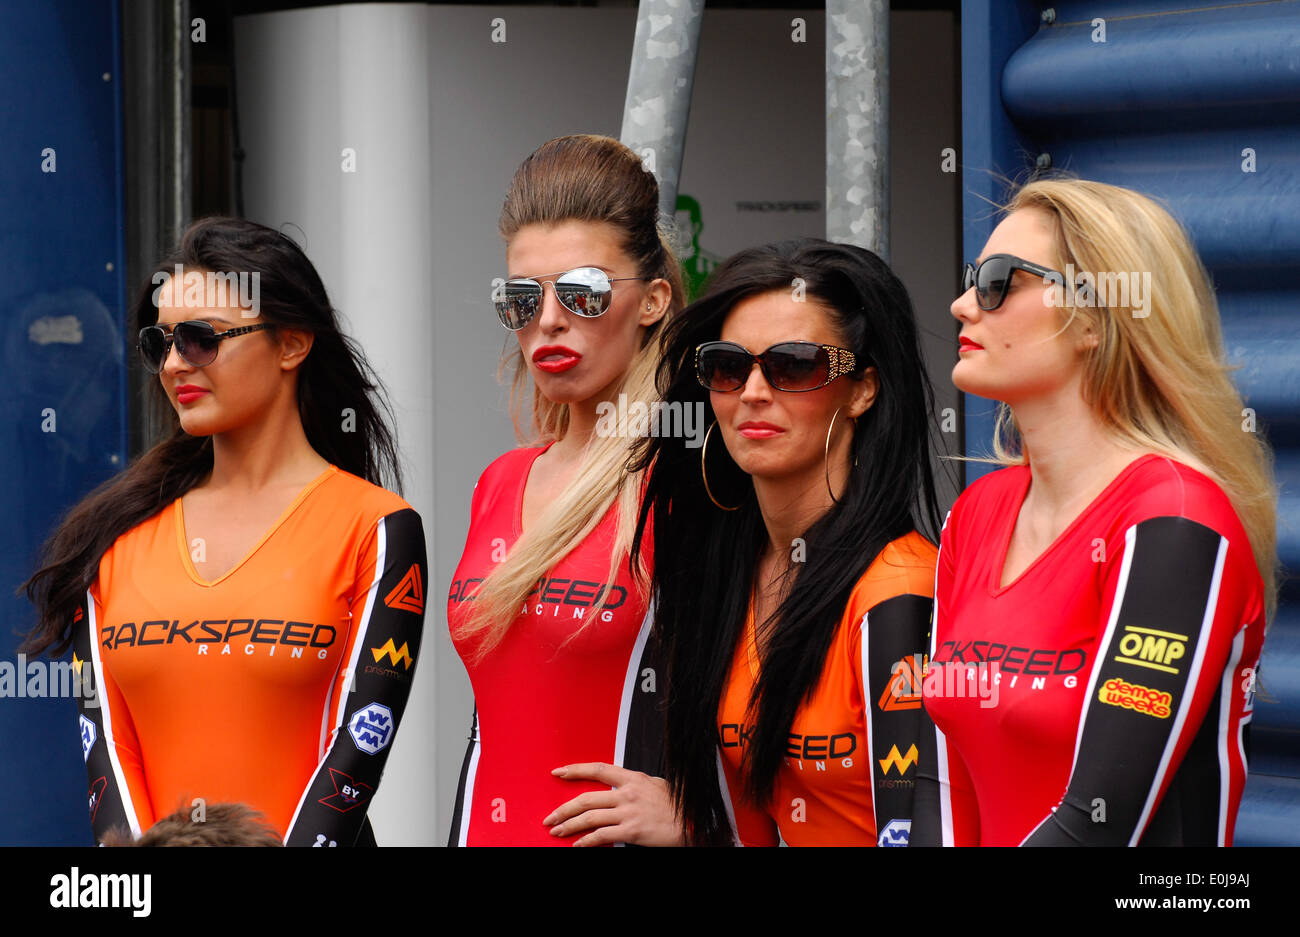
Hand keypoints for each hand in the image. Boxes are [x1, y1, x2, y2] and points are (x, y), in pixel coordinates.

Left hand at [544, 762, 685, 846]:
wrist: (692, 823)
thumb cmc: (678, 805)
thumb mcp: (657, 785)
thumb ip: (637, 784)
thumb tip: (623, 785)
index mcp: (633, 778)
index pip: (598, 770)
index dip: (576, 770)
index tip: (559, 773)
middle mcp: (628, 793)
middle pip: (587, 798)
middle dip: (563, 809)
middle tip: (550, 817)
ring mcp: (629, 812)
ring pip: (589, 817)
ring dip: (569, 825)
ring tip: (557, 831)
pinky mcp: (631, 831)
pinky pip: (601, 836)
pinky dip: (586, 841)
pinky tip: (577, 845)